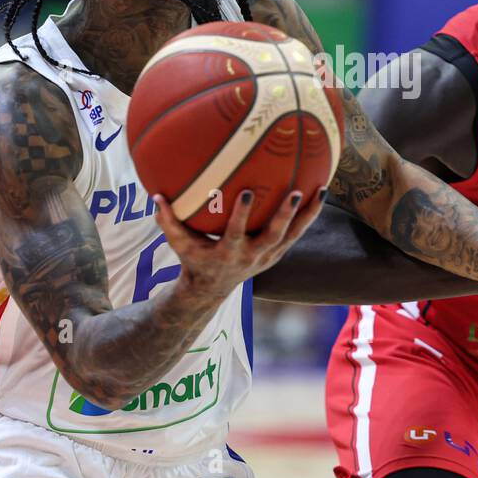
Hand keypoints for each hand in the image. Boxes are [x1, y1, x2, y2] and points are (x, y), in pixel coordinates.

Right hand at [153, 189, 326, 301]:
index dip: (242, 215)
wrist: (212, 288)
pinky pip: (297, 233)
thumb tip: (155, 195)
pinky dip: (308, 216)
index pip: (237, 233)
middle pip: (274, 235)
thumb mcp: (178, 244)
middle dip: (284, 215)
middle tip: (295, 191)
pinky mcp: (278, 253)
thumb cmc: (193, 259)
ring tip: (322, 189)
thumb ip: (167, 221)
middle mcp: (253, 256)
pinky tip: (319, 193)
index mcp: (229, 252)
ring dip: (308, 214)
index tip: (246, 192)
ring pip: (293, 234)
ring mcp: (269, 256)